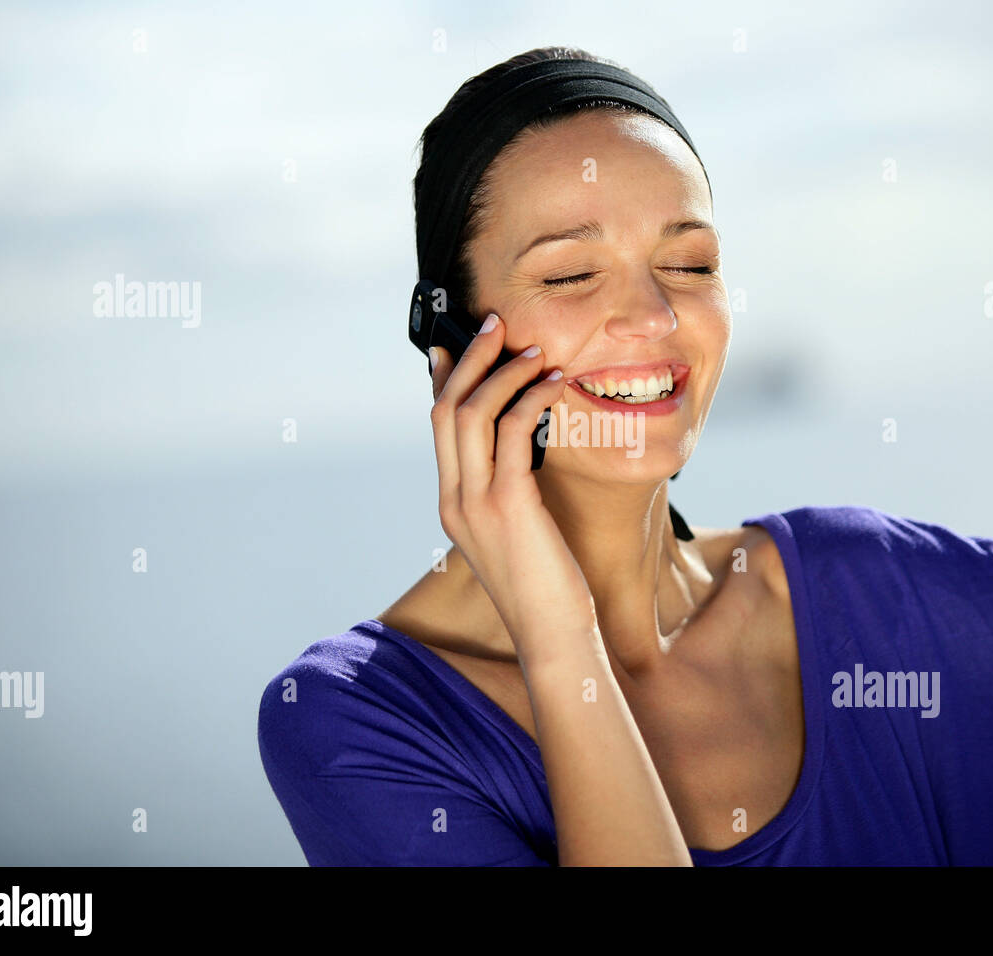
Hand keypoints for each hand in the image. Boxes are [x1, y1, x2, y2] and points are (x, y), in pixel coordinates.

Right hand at [427, 314, 599, 658]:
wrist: (552, 635)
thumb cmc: (545, 587)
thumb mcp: (517, 533)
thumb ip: (508, 492)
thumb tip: (522, 449)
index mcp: (452, 505)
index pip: (438, 427)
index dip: (443, 379)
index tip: (453, 344)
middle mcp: (454, 499)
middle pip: (447, 409)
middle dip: (470, 358)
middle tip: (496, 324)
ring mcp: (475, 502)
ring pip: (472, 412)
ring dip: (503, 370)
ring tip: (534, 349)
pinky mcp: (508, 503)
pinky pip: (514, 430)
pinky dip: (532, 396)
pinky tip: (554, 382)